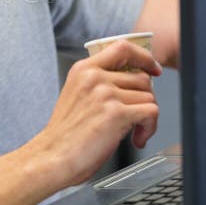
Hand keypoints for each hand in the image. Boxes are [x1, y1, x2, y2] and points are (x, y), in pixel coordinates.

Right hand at [30, 40, 161, 185]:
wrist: (53, 157)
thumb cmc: (65, 134)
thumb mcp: (77, 95)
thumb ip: (99, 83)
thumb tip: (132, 82)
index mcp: (83, 69)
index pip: (122, 47)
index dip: (144, 57)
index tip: (153, 68)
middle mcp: (94, 77)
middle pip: (142, 78)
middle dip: (145, 99)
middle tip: (136, 117)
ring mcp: (105, 94)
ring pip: (149, 97)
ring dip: (147, 117)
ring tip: (133, 131)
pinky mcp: (116, 113)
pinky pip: (151, 112)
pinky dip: (150, 128)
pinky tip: (136, 138)